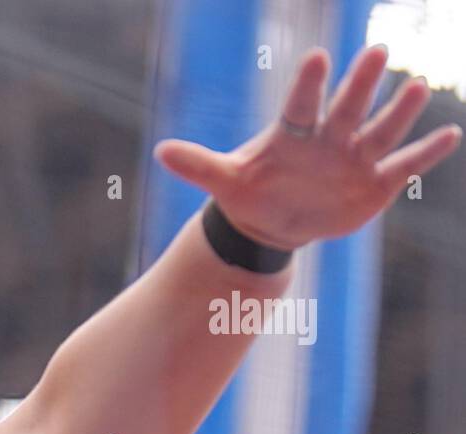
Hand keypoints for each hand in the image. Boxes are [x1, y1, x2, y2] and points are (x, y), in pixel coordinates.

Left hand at [154, 45, 462, 250]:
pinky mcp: (375, 181)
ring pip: (381, 130)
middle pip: (347, 106)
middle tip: (378, 51)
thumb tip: (159, 152)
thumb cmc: (250, 192)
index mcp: (294, 132)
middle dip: (361, 84)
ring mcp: (355, 157)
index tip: (318, 57)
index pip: (301, 103)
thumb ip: (197, 164)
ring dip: (399, 112)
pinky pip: (404, 164)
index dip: (309, 84)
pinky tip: (449, 135)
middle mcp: (329, 137)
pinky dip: (426, 153)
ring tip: (417, 87)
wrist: (273, 220)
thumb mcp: (223, 181)